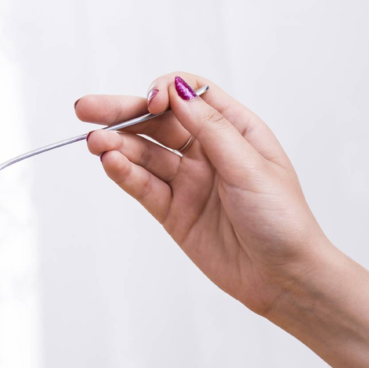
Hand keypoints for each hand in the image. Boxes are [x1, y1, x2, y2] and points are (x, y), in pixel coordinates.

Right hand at [76, 73, 332, 317]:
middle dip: (121, 113)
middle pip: (156, 123)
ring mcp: (187, 182)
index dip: (164, 92)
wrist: (283, 277)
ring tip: (94, 142)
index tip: (151, 102)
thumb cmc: (282, 220)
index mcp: (234, 131)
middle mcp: (207, 152)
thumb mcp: (251, 166)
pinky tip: (109, 163)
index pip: (189, 97)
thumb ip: (211, 128)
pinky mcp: (172, 211)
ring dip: (117, 145)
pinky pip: (143, 186)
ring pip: (144, 154)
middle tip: (86, 108)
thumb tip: (178, 90)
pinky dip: (124, 174)